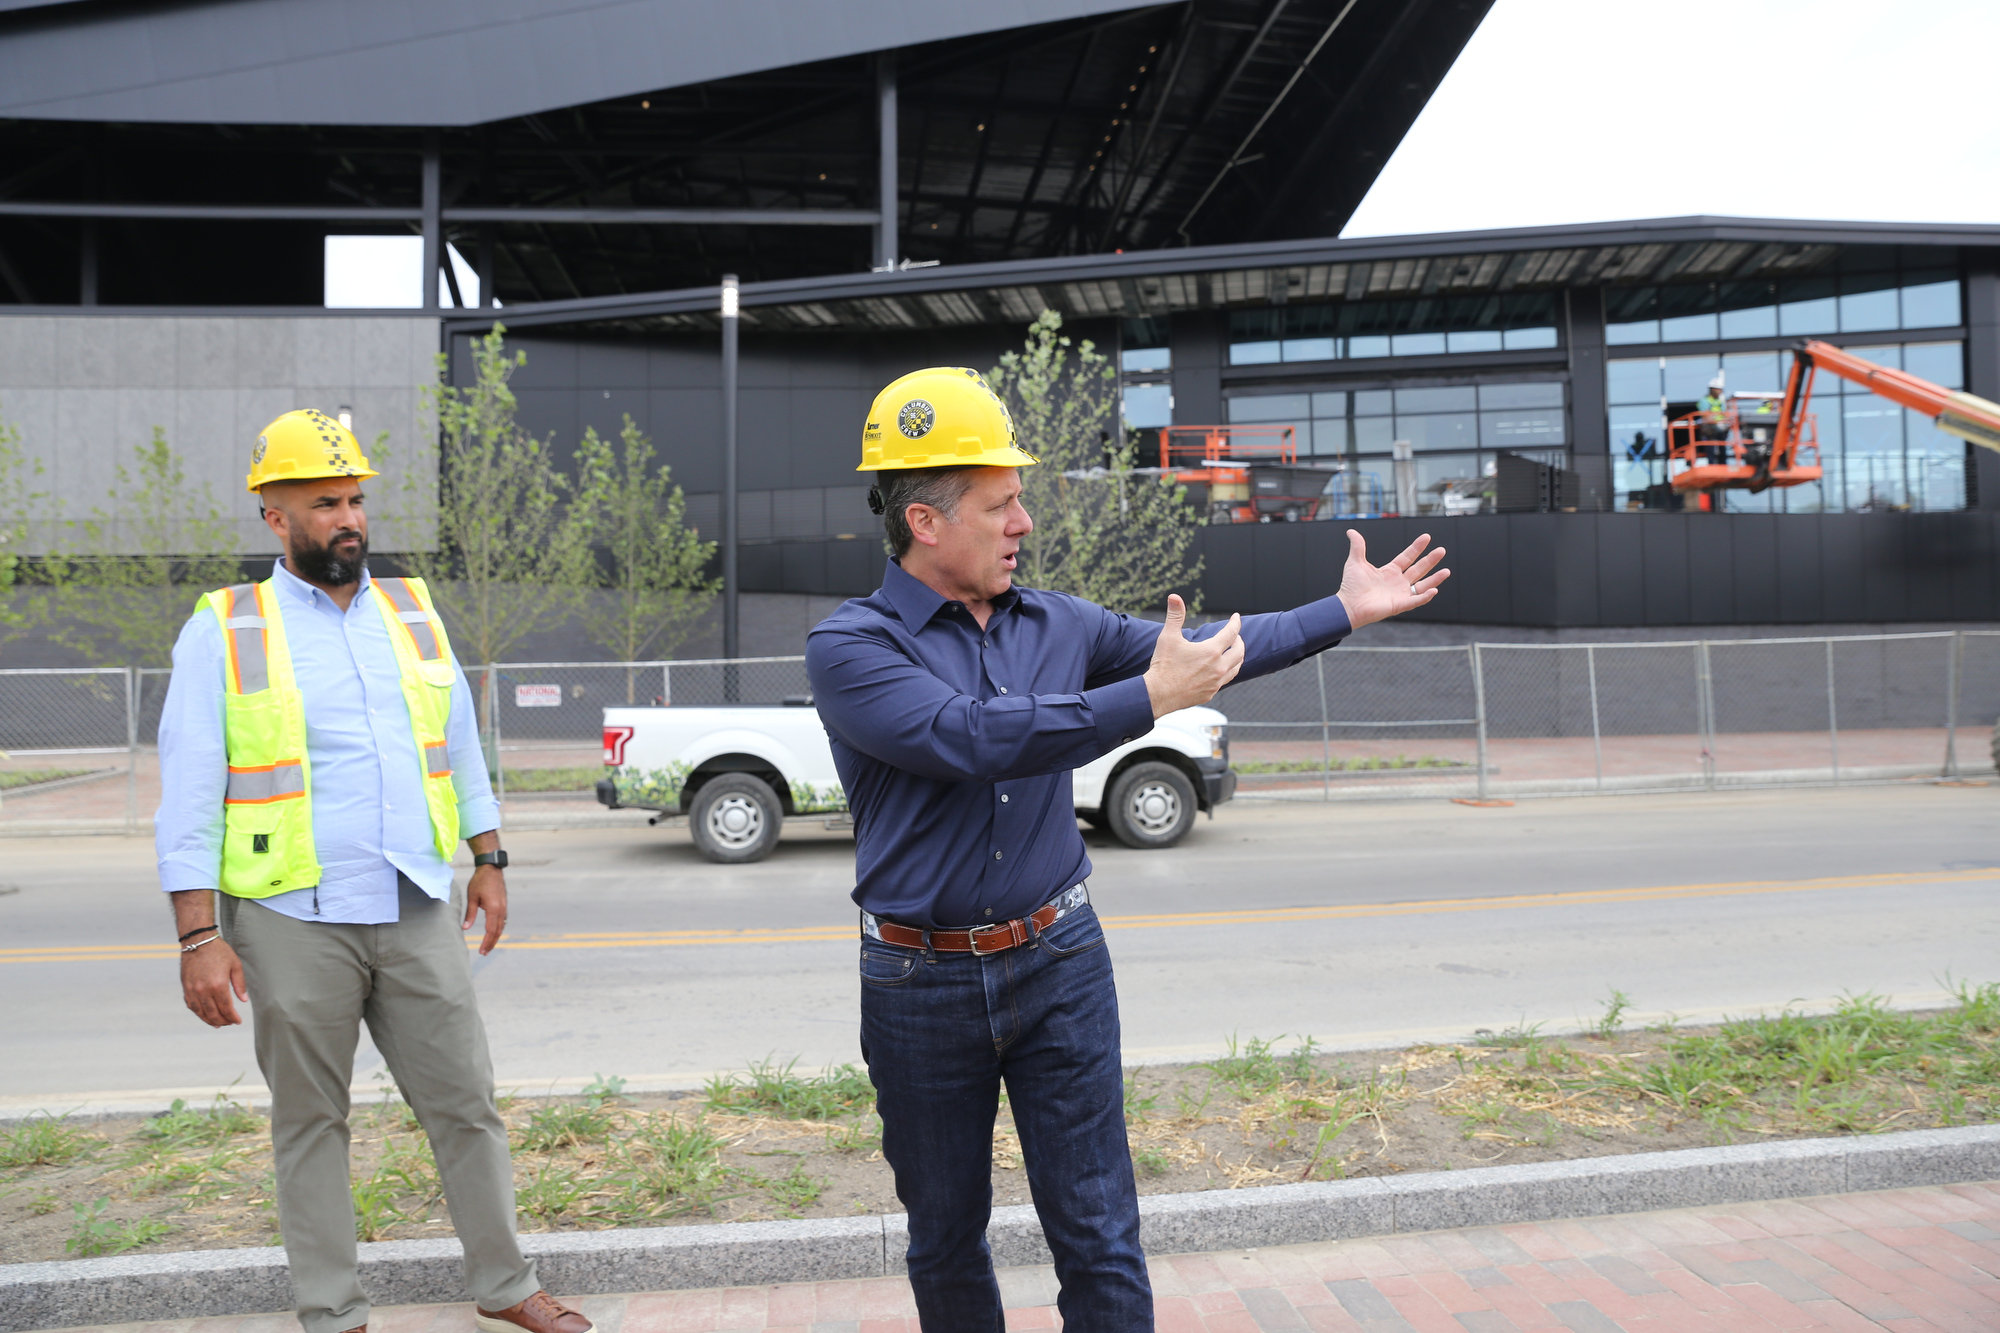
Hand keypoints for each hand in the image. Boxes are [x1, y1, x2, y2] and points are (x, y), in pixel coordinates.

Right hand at [181, 938, 245, 1027]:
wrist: (198, 942)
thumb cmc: (219, 951)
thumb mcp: (235, 965)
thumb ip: (240, 985)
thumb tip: (244, 1000)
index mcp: (218, 985)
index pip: (226, 1008)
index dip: (233, 1017)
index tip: (238, 1021)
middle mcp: (203, 990)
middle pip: (213, 1013)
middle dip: (223, 1021)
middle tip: (230, 1023)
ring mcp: (192, 990)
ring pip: (201, 1012)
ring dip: (209, 1020)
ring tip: (218, 1024)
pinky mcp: (185, 988)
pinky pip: (191, 1005)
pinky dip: (198, 1013)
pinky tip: (205, 1015)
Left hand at [463, 865, 506, 954]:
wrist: (491, 868)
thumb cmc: (480, 881)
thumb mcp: (472, 897)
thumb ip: (470, 914)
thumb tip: (465, 928)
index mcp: (494, 909)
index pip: (491, 931)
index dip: (486, 942)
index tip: (481, 951)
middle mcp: (502, 910)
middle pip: (498, 931)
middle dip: (491, 943)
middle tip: (484, 952)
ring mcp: (504, 907)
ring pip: (501, 927)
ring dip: (495, 938)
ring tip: (488, 946)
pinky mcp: (504, 905)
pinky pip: (503, 921)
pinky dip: (498, 929)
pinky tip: (493, 933)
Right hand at [1142, 594, 1244, 718]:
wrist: (1158, 695)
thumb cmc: (1163, 665)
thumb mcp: (1168, 637)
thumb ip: (1175, 616)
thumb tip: (1174, 596)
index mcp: (1211, 651)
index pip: (1231, 633)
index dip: (1235, 622)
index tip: (1236, 617)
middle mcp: (1218, 667)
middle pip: (1239, 652)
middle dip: (1239, 641)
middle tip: (1236, 636)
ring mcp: (1216, 682)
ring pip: (1236, 668)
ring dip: (1237, 657)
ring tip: (1233, 652)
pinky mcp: (1210, 693)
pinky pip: (1225, 680)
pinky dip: (1227, 671)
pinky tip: (1221, 669)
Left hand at [1334, 530, 1449, 628]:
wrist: (1348, 605)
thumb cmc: (1351, 587)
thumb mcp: (1355, 562)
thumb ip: (1357, 546)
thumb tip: (1351, 531)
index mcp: (1389, 571)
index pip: (1407, 557)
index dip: (1417, 548)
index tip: (1426, 537)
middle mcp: (1397, 582)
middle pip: (1418, 569)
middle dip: (1430, 560)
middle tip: (1442, 550)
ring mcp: (1400, 594)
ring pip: (1422, 586)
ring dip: (1435, 579)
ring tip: (1446, 571)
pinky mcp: (1399, 605)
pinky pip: (1416, 601)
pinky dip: (1425, 597)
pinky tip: (1434, 590)